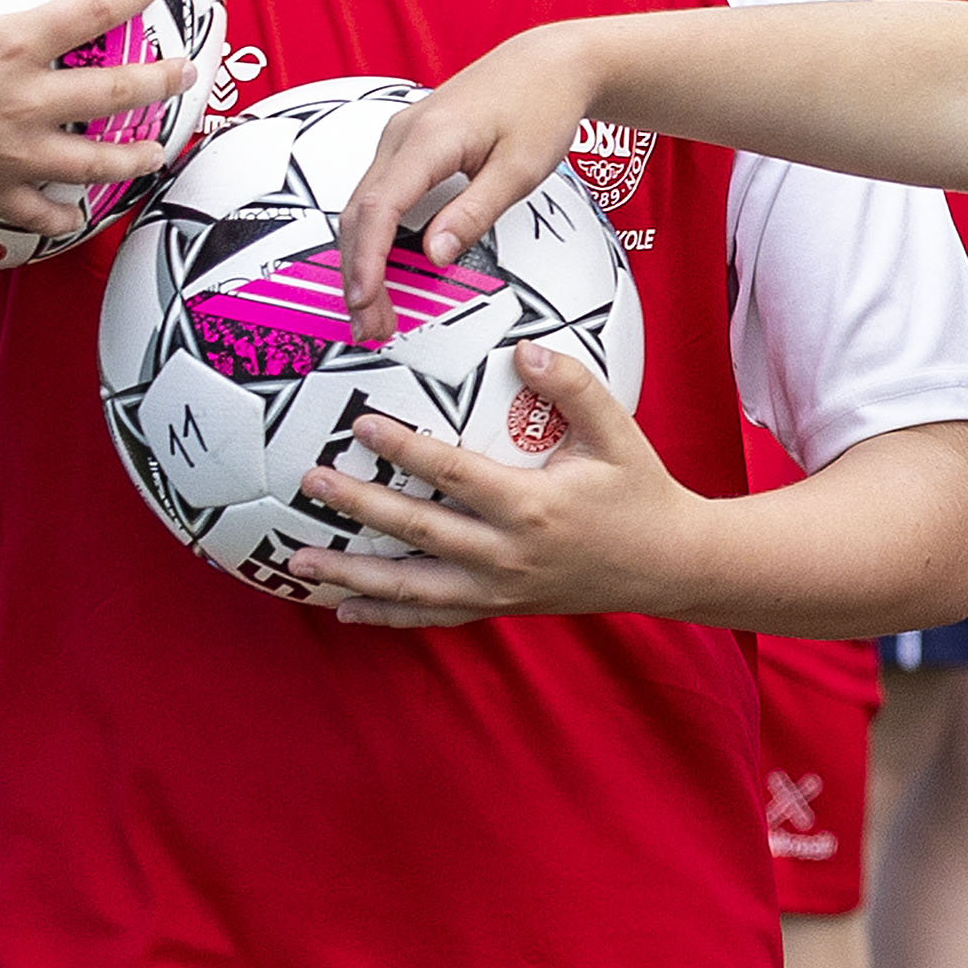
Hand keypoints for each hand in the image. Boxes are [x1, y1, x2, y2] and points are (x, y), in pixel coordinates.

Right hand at [0, 0, 189, 227]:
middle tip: (187, 73)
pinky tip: (76, 219)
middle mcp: (26, 100)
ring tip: (159, 151)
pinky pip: (37, 212)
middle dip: (160, 81)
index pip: (93, 12)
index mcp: (12, 44)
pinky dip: (60, 217)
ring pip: (94, 162)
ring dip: (133, 157)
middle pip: (116, 92)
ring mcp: (12, 151)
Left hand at [285, 343, 692, 624]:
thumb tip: (525, 350)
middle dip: (359, 506)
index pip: (453, 473)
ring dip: (352, 573)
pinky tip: (343, 609)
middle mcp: (507, 554)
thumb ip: (574, 387)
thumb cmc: (641, 493)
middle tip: (311, 482)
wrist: (669, 565)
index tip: (362, 425)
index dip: (404, 449)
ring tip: (299, 559)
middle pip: (418, 530)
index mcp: (532, 506)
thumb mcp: (618, 434)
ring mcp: (499, 589)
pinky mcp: (499, 608)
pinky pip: (433, 617)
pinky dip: (386, 616)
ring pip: (412, 586)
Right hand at [336, 25, 597, 338]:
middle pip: (359, 213)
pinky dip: (374, 236)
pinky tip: (382, 269)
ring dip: (363, 259)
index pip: (379, 209)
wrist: (549, 64)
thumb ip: (475, 212)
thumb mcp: (520, 169)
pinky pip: (377, 195)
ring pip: (362, 206)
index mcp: (428, 139)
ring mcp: (399, 138)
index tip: (367, 303)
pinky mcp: (407, 145)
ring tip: (375, 310)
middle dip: (358, 274)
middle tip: (370, 326)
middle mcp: (401, 135)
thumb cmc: (542, 108)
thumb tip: (434, 257)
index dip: (367, 262)